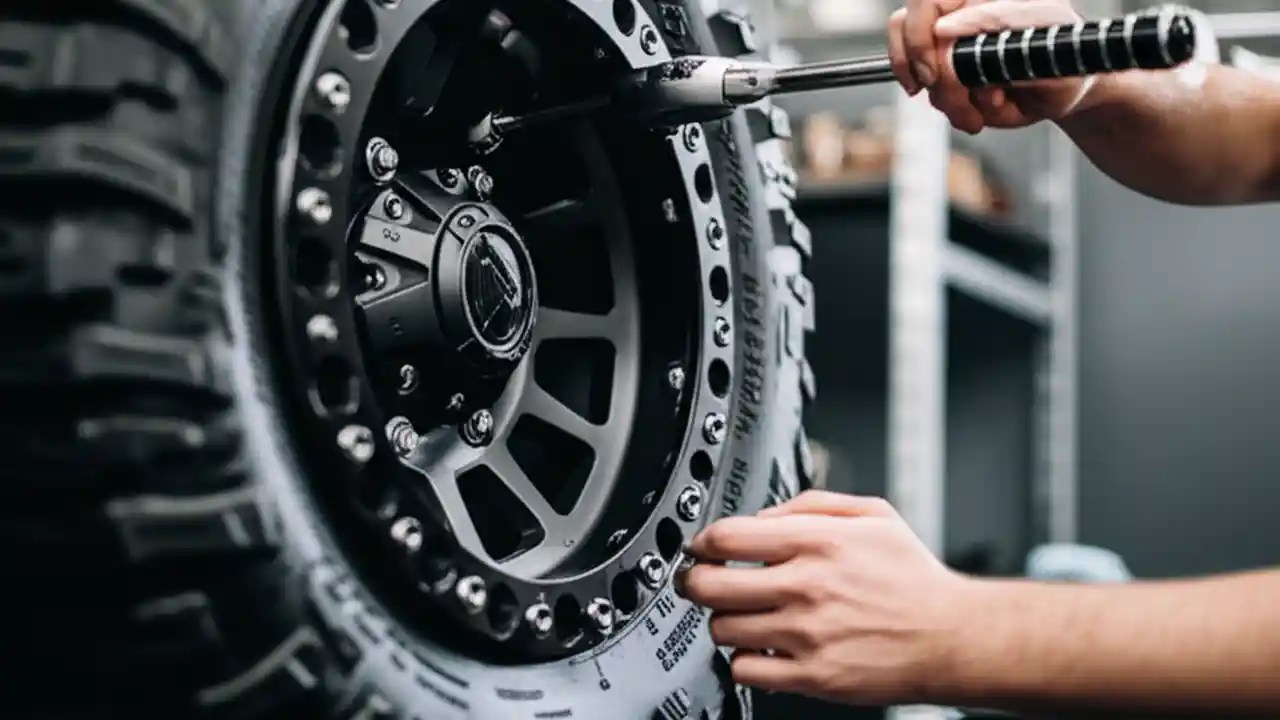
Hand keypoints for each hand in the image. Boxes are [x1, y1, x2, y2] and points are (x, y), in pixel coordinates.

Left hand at [679, 491, 973, 705]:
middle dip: (694, 582)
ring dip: (723, 620)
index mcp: (818, 542)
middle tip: (699, 582)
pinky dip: (744, 659)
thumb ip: (812, 503)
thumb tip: (762, 516)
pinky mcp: (813, 675)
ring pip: (723, 628)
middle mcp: (807, 586)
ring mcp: (807, 633)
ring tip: (741, 616)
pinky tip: (760, 647)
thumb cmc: (914, 577)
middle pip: (711, 585)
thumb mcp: (873, 514)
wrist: (952, 637)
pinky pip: (746, 669)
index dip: (703, 542)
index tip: (701, 548)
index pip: (728, 537)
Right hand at [889, 0, 1095, 133]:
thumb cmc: (1065, 56)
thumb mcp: (1044, 35)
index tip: (933, 76)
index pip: (926, 2)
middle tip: (959, 103)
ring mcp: (952, 45)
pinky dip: (953, 110)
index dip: (917, 40)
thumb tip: (946, 26)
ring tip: (985, 113)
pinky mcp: (951, 73)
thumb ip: (997, 22)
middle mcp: (962, 16)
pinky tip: (979, 112)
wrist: (1070, 88)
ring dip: (949, 102)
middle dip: (934, 81)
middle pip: (908, 35)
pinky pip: (931, 92)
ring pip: (919, 71)